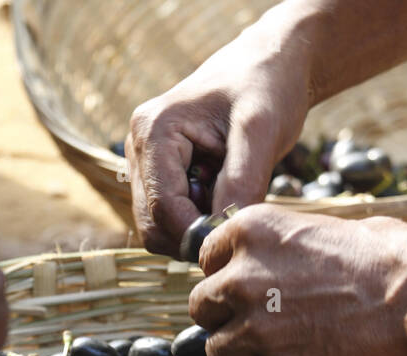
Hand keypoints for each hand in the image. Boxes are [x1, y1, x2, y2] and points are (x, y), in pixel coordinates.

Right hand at [126, 11, 312, 256]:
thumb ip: (242, 181)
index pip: (162, 208)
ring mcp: (144, 161)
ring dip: (196, 230)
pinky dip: (197, 220)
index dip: (197, 235)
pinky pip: (169, 216)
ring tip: (233, 203)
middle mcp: (138, 147)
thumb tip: (222, 232)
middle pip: (152, 224)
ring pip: (158, 226)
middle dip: (193, 236)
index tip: (235, 240)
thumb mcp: (262, 130)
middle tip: (237, 225)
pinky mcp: (158, 173)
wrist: (269, 64)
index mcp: (154, 131)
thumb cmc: (268, 87)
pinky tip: (225, 198)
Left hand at [189, 205, 406, 355]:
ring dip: (244, 355)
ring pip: (218, 352)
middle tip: (260, 323)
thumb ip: (277, 248)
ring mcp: (254, 325)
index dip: (227, 277)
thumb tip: (266, 264)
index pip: (206, 260)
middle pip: (202, 308)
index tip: (250, 288)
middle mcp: (240, 276)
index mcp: (248, 230)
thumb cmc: (384, 255)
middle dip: (226, 318)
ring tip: (280, 349)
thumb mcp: (319, 228)